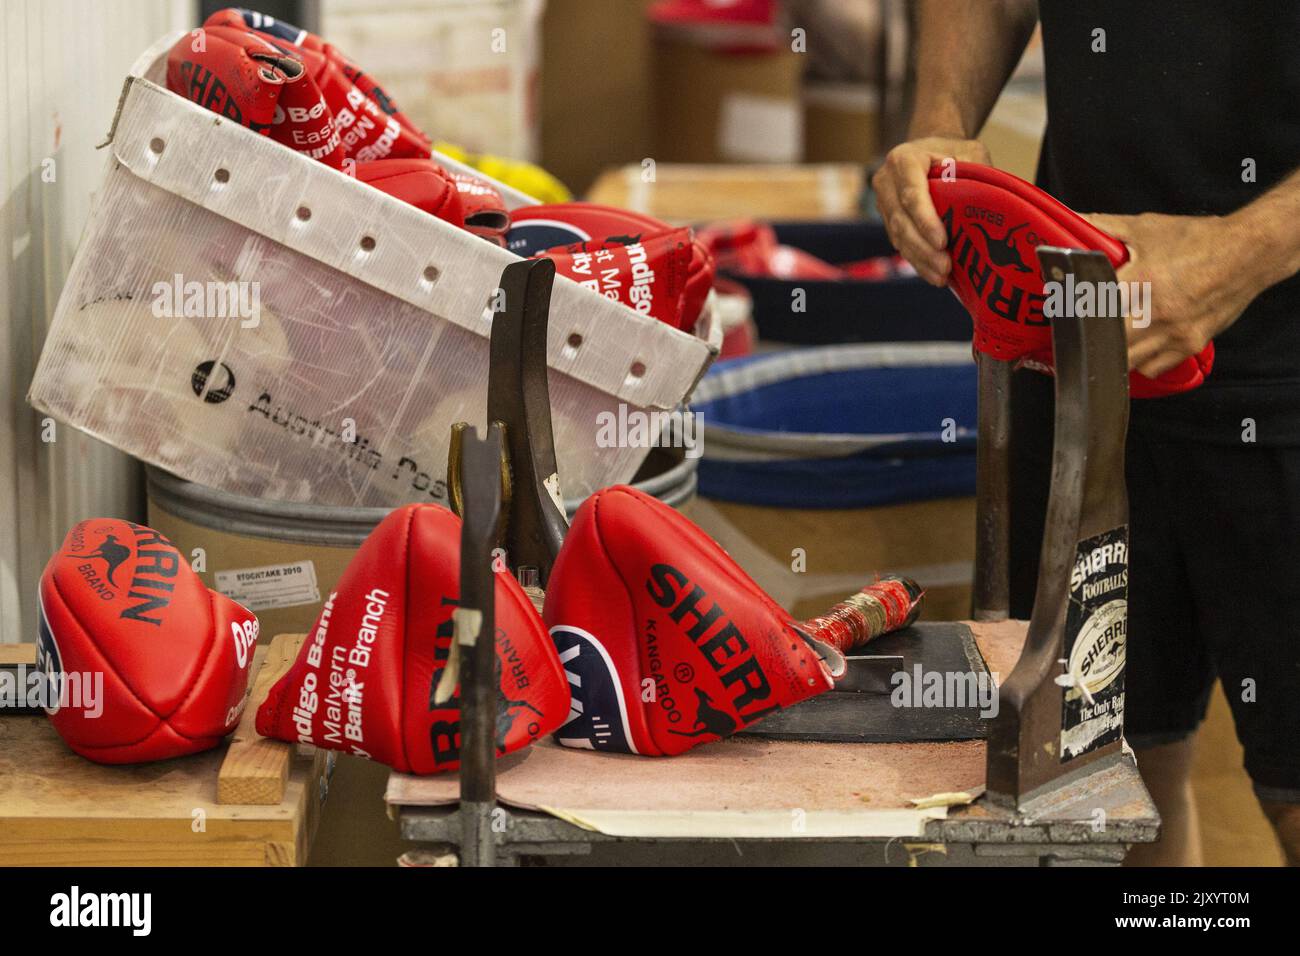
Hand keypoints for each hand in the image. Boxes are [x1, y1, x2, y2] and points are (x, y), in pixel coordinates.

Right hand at [871, 137, 989, 284]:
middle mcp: (886, 181)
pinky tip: (934, 275)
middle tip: (945, 267)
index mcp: (903, 160)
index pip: (911, 193)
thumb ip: (975, 171)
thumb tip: (991, 202)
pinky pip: (900, 244)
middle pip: (902, 221)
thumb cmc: (953, 151)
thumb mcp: (969, 151)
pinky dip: (917, 261)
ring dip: (920, 260)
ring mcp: (884, 203)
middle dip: (923, 248)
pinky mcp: (888, 221)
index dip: (925, 220)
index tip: (942, 242)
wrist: (930, 152)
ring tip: (941, 277)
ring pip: (898, 237)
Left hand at [1084, 212, 1255, 378]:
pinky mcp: (1190, 345)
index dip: (1073, 316)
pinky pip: (1154, 367)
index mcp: (1141, 281)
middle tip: (1074, 337)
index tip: (1059, 319)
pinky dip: (1140, 362)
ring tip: (1102, 344)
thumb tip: (1073, 219)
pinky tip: (1134, 349)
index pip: (1094, 309)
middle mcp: (1157, 312)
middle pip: (1107, 343)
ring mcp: (1175, 333)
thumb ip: (1104, 227)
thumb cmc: (1198, 239)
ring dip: (1112, 355)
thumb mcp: (1146, 227)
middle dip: (1088, 341)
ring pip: (1128, 361)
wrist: (1249, 252)